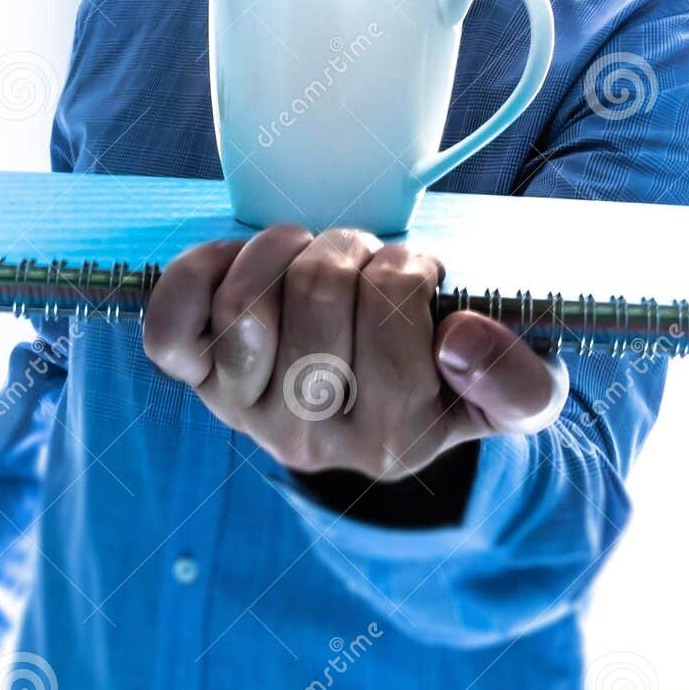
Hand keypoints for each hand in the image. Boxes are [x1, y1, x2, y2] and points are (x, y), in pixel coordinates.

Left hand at [143, 224, 567, 480]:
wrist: (370, 402)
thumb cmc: (439, 375)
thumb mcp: (506, 388)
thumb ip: (519, 381)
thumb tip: (461, 342)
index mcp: (394, 441)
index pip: (396, 300)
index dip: (409, 265)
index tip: (418, 279)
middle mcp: (309, 441)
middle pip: (320, 285)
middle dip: (349, 249)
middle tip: (364, 265)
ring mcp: (241, 411)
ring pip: (248, 296)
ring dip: (285, 247)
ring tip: (312, 260)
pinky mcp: (194, 378)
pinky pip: (169, 324)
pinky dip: (198, 272)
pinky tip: (236, 264)